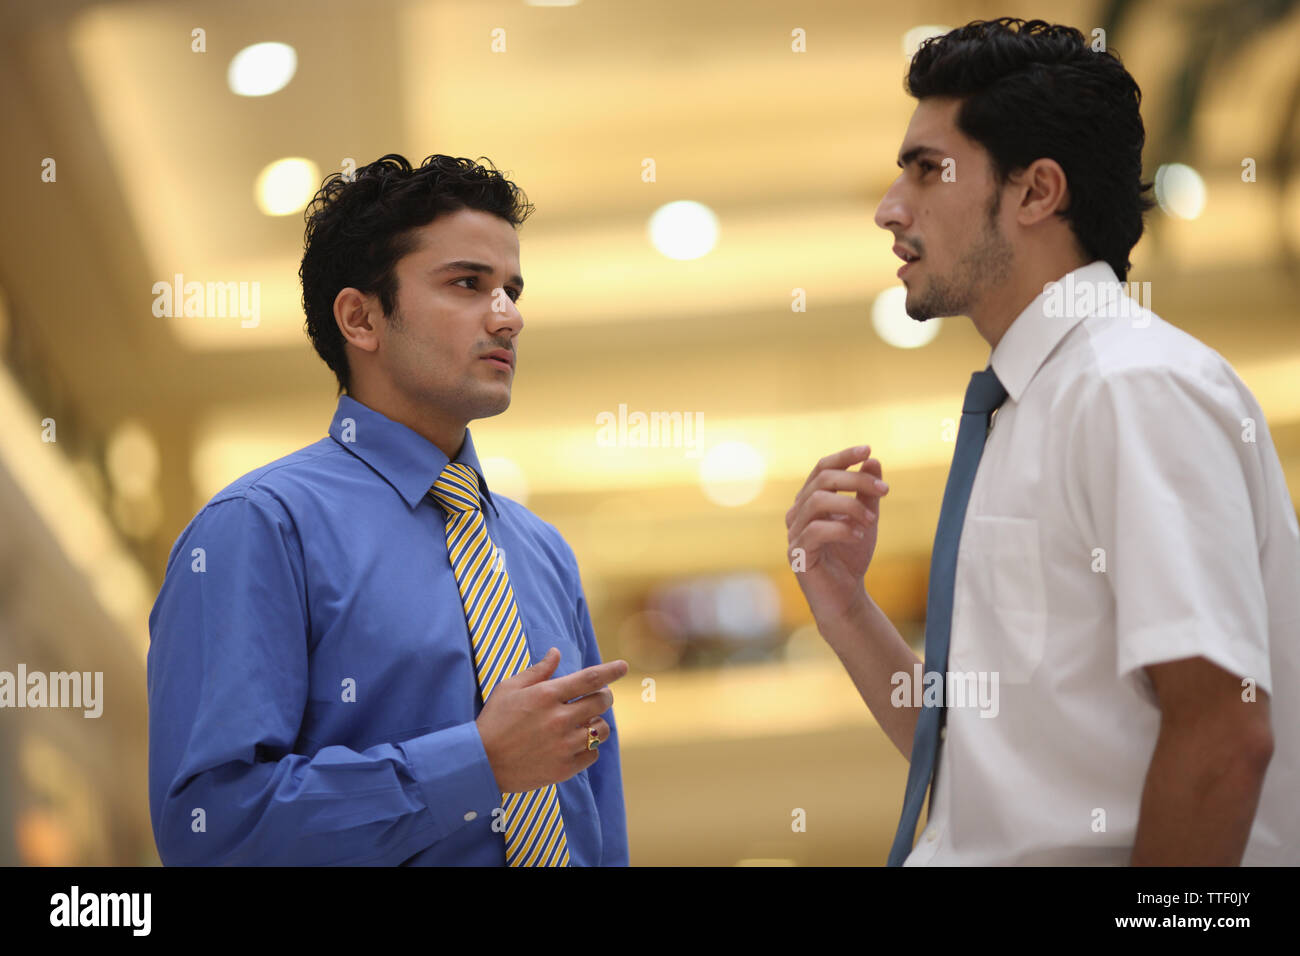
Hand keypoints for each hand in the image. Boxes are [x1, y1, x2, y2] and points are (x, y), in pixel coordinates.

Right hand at [476, 648, 627, 793]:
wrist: (481, 764)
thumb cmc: (494, 721)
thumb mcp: (509, 688)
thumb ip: (538, 671)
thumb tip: (556, 652)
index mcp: (547, 695)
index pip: (590, 678)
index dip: (611, 670)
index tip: (624, 666)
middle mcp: (559, 719)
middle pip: (602, 702)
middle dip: (604, 696)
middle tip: (597, 697)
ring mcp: (564, 745)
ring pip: (602, 729)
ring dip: (597, 723)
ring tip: (585, 722)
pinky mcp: (564, 768)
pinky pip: (593, 754)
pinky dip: (589, 747)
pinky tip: (575, 744)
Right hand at [785, 445, 888, 626]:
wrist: (845, 596)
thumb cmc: (851, 556)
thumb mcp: (866, 519)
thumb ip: (867, 492)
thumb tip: (872, 460)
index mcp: (810, 501)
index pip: (822, 468)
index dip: (843, 456)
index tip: (868, 450)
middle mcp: (797, 513)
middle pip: (821, 480)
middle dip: (855, 480)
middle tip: (884, 491)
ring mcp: (794, 534)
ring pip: (816, 501)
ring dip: (850, 505)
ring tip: (872, 519)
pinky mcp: (798, 555)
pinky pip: (816, 531)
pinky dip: (842, 528)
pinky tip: (859, 535)